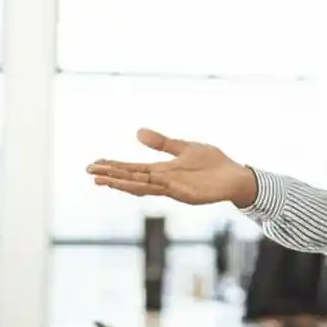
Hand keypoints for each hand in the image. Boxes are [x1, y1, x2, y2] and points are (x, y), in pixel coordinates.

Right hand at [85, 128, 258, 207]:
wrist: (235, 176)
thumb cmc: (213, 163)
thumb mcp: (184, 147)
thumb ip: (162, 142)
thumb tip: (138, 132)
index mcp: (162, 170)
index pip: (132, 168)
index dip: (113, 166)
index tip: (94, 164)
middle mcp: (163, 181)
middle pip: (132, 178)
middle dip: (111, 175)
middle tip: (90, 172)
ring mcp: (174, 188)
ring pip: (142, 186)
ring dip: (123, 183)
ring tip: (104, 180)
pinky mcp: (186, 193)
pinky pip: (164, 189)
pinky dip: (149, 186)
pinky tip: (136, 182)